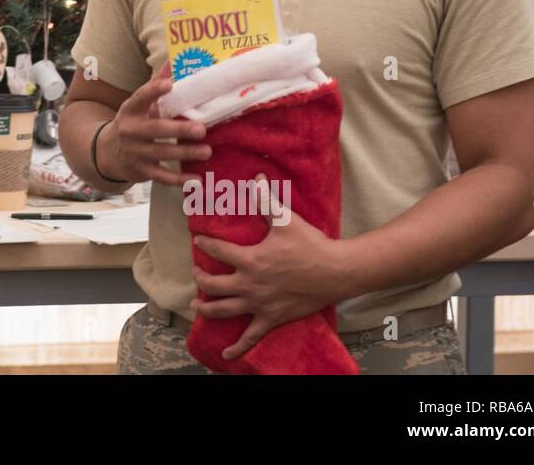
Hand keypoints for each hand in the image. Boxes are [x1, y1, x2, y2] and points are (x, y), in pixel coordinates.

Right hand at [97, 60, 208, 187]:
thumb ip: (156, 85)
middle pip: (155, 129)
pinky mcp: (142, 171)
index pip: (141, 97)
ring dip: (185, 152)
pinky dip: (179, 180)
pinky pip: (161, 176)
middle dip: (178, 129)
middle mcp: (131, 131)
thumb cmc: (134, 122)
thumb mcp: (139, 104)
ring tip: (207, 151)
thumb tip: (173, 60)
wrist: (109, 153)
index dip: (154, 90)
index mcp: (131, 110)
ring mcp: (135, 152)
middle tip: (201, 129)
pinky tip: (197, 180)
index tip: (170, 84)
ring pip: (162, 153)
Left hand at [190, 174, 345, 360]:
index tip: (198, 239)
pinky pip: (250, 337)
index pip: (217, 251)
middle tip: (196, 272)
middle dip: (200, 278)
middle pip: (213, 284)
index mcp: (250, 260)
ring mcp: (259, 305)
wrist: (336, 272)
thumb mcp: (286, 219)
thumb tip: (256, 176)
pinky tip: (226, 356)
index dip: (205, 243)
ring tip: (197, 304)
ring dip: (207, 307)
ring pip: (224, 310)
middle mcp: (249, 285)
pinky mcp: (271, 319)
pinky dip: (237, 348)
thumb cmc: (311, 245)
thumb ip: (266, 199)